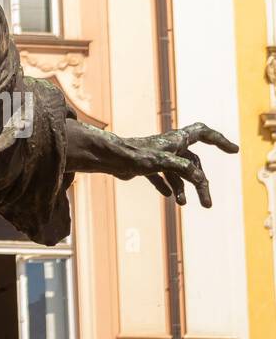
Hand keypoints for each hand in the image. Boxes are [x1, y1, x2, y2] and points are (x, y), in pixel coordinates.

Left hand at [102, 122, 237, 206]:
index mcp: (175, 140)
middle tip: (207, 204)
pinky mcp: (145, 165)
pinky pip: (162, 177)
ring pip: (179, 173)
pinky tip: (168, 197)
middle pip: (194, 164)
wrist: (105, 158)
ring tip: (183, 204)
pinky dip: (168, 186)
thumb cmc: (132, 156)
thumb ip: (182, 168)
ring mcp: (157, 156)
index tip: (233, 150)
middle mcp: (169, 147)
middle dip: (202, 184)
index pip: (203, 134)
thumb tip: (200, 178)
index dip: (219, 140)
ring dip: (184, 189)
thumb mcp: (161, 162)